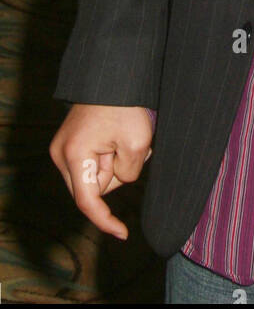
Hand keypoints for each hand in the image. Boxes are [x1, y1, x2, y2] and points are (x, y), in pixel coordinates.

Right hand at [49, 104, 153, 240]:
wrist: (115, 75)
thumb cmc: (125, 105)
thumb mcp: (137, 144)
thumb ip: (128, 173)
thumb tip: (118, 177)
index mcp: (74, 156)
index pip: (88, 201)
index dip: (105, 221)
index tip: (123, 233)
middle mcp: (62, 154)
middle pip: (94, 188)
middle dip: (116, 174)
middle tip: (130, 146)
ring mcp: (64, 147)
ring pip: (96, 176)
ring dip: (116, 162)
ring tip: (124, 136)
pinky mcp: (72, 141)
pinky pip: (95, 162)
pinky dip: (111, 154)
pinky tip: (120, 135)